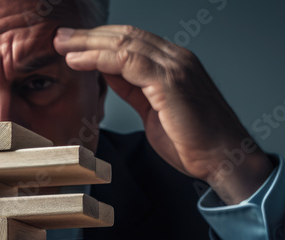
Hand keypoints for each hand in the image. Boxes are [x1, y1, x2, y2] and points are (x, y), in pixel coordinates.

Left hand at [54, 25, 272, 204]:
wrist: (224, 159)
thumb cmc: (194, 143)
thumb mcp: (154, 111)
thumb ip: (134, 90)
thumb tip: (109, 74)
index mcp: (174, 64)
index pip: (133, 40)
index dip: (100, 40)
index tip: (73, 44)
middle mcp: (176, 58)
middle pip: (126, 35)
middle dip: (89, 35)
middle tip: (60, 36)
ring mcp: (175, 67)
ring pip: (124, 43)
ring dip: (88, 43)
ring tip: (62, 45)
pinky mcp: (170, 81)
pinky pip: (127, 61)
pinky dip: (98, 58)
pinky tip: (78, 61)